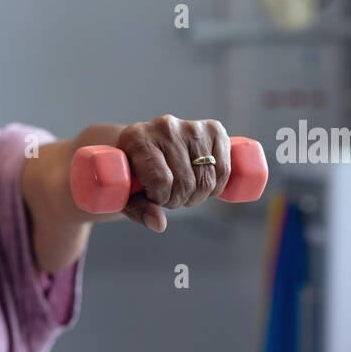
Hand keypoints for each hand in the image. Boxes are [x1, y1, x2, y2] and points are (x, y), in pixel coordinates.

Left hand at [114, 114, 230, 232]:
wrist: (145, 143)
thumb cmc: (131, 171)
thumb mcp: (126, 192)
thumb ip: (138, 210)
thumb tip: (159, 224)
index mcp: (137, 138)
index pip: (161, 179)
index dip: (161, 198)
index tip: (154, 198)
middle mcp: (165, 127)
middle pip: (186, 182)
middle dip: (179, 200)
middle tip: (170, 197)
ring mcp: (191, 127)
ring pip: (206, 179)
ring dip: (197, 196)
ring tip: (184, 191)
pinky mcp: (213, 129)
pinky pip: (224, 168)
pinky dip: (217, 186)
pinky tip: (203, 186)